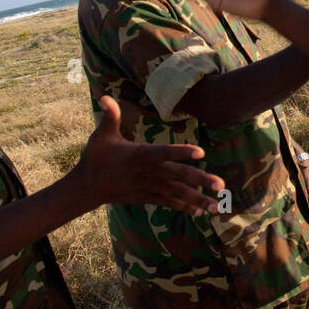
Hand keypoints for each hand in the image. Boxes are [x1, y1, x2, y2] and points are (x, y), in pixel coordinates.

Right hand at [77, 96, 224, 213]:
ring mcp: (149, 187)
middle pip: (178, 176)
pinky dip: (184, 207)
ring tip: (217, 207)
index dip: (182, 152)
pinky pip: (169, 202)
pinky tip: (201, 212)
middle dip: (200, 180)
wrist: (87, 187)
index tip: (201, 152)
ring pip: (177, 193)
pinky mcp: (148, 197)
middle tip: (221, 185)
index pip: (164, 152)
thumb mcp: (101, 135)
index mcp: (140, 155)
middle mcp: (148, 172)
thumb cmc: (96, 158)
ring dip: (198, 199)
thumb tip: (105, 96)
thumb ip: (109, 116)